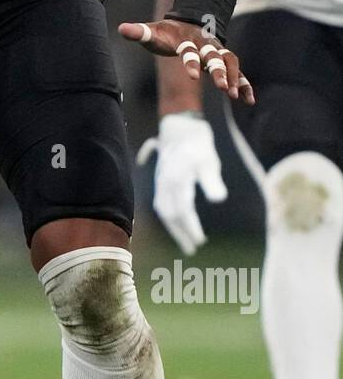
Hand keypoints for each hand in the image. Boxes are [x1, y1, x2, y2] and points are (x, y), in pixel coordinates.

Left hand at [119, 17, 254, 102]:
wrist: (189, 22)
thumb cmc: (167, 32)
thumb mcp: (153, 32)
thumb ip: (139, 32)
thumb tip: (121, 28)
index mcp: (187, 40)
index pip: (189, 52)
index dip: (191, 63)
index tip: (193, 77)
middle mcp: (205, 45)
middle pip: (215, 57)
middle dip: (219, 72)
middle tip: (224, 88)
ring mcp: (217, 52)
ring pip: (231, 63)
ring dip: (235, 78)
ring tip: (235, 96)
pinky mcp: (224, 61)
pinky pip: (239, 72)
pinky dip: (245, 84)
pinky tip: (250, 100)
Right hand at [137, 112, 227, 254]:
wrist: (180, 129)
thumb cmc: (199, 146)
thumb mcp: (209, 161)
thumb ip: (212, 181)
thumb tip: (218, 200)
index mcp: (177, 180)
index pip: (183, 211)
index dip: (191, 228)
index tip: (201, 241)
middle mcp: (165, 183)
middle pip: (170, 215)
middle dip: (181, 234)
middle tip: (193, 249)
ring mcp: (160, 183)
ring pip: (163, 211)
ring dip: (173, 228)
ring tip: (184, 241)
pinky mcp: (160, 182)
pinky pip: (161, 205)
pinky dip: (169, 218)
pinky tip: (177, 224)